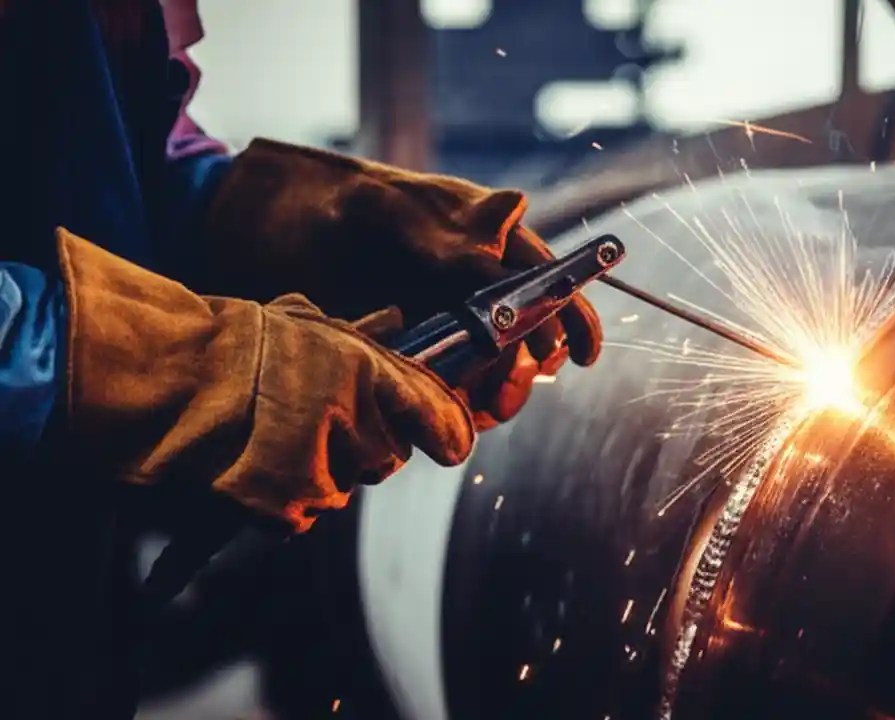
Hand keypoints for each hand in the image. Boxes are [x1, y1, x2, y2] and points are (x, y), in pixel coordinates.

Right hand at [58, 230, 473, 531]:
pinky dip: (281, 502)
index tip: (451, 445)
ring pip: (345, 489)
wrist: (166, 380)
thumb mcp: (306, 324)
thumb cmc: (234, 345)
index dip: (448, 433)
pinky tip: (251, 468)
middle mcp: (354, 419)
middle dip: (362, 447)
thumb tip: (397, 319)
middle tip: (313, 424)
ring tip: (270, 440)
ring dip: (318, 474)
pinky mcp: (288, 508)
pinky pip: (303, 517)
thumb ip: (361, 337)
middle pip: (388, 458)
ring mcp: (322, 468)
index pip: (437, 415)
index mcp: (366, 369)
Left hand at [195, 139, 602, 427]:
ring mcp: (443, 318)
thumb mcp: (377, 209)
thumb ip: (441, 228)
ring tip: (475, 412)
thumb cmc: (317, 204)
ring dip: (494, 395)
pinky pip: (449, 386)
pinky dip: (454, 406)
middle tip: (499, 399)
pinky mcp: (413, 351)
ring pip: (493, 368)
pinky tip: (444, 413)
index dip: (567, 317)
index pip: (541, 278)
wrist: (247, 234)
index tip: (574, 354)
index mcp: (478, 234)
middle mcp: (471, 280)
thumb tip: (503, 229)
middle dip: (524, 370)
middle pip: (526, 333)